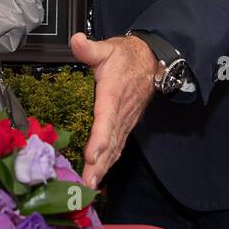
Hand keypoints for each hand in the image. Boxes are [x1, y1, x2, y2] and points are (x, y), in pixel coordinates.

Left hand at [70, 32, 156, 188]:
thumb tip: (77, 41)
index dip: (100, 139)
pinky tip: (100, 176)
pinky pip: (118, 148)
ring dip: (103, 169)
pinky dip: (109, 164)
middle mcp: (121, 113)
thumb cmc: (125, 57)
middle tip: (87, 185)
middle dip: (99, 165)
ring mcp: (125, 122)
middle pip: (111, 143)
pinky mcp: (125, 126)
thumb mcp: (107, 47)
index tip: (91, 156)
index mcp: (113, 95)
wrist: (151, 60)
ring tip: (90, 187)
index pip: (106, 120)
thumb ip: (91, 48)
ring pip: (115, 149)